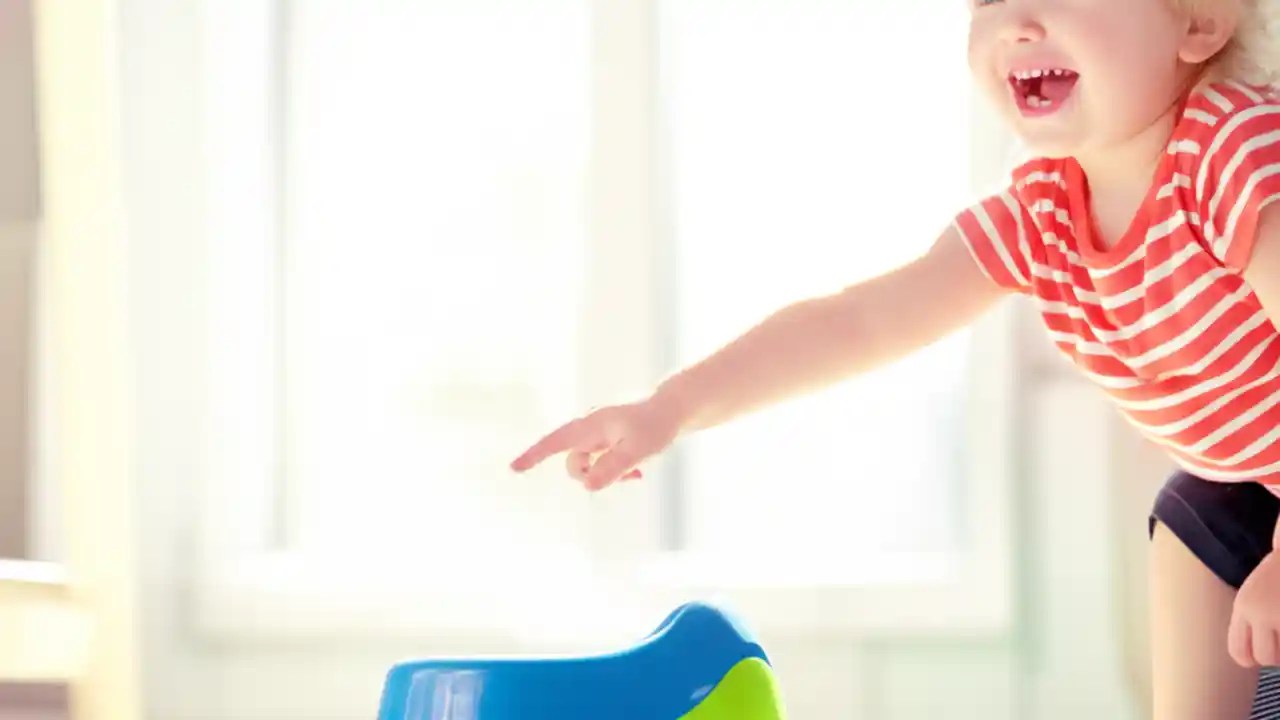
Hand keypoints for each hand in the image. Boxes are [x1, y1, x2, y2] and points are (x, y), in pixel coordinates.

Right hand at [509, 397, 683, 490]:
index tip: (514, 468)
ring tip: (637, 471)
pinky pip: (603, 465)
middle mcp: (589, 430)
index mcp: (590, 427)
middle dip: (592, 476)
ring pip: (591, 467)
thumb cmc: (655, 428)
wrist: (674, 411)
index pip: (554, 443)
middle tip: (630, 474)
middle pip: (575, 463)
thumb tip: (586, 486)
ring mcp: (599, 437)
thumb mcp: (636, 451)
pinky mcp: (609, 442)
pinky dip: (616, 472)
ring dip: (610, 476)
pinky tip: (638, 472)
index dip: (533, 456)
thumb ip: (612, 468)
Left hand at [1229, 551, 1279, 666]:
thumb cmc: (1277, 575)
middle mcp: (1260, 610)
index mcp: (1243, 606)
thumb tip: (1252, 658)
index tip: (1265, 652)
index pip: (1238, 651)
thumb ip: (1250, 623)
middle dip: (1278, 657)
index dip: (1253, 659)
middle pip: (1265, 657)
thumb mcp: (1253, 595)